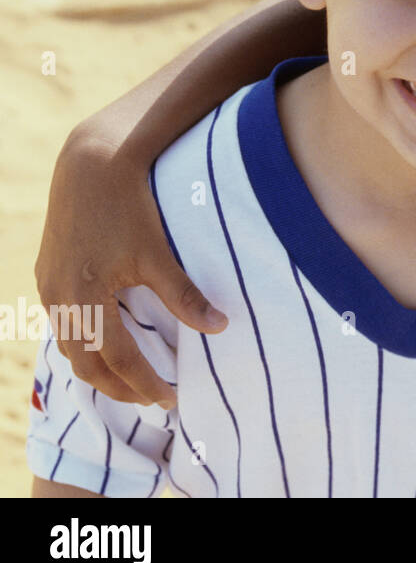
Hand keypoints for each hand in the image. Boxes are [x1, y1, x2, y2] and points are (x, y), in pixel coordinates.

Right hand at [34, 124, 227, 407]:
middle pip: (85, 363)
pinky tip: (109, 340)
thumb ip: (185, 296)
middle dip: (118, 386)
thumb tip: (221, 327)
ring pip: (69, 344)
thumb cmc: (130, 208)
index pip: (117, 359)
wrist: (92, 163)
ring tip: (133, 379)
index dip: (145, 383)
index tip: (171, 399)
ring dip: (99, 366)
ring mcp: (48, 285)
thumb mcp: (159, 254)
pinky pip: (63, 321)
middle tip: (153, 399)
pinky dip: (86, 340)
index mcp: (84, 298)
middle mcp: (58, 297)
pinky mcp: (47, 271)